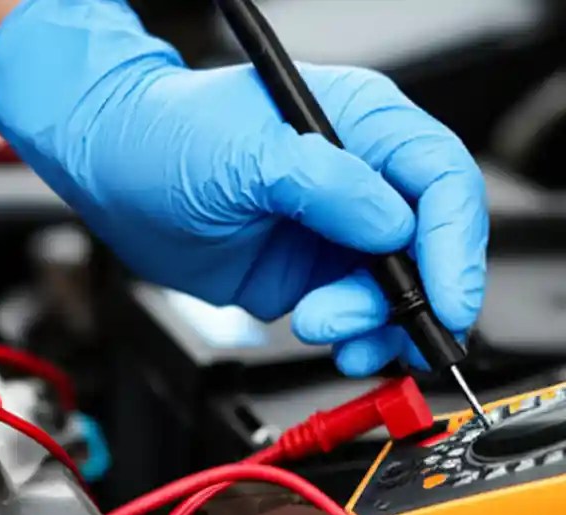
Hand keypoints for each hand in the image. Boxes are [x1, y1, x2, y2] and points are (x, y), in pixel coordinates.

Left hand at [0, 0, 487, 375]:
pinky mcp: (317, 276)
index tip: (448, 296)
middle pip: (434, 244)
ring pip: (401, 291)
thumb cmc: (169, 134)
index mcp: (365, 125)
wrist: (110, 171)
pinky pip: (362, 316)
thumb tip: (391, 226)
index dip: (456, 242)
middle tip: (398, 330)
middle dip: (420, 294)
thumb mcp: (248, 151)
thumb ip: (327, 186)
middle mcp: (364, 179)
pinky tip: (333, 338)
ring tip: (323, 323)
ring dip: (376, 322)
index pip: (443, 180)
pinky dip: (358, 337)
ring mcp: (342, 232)